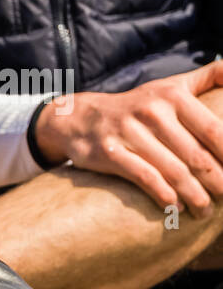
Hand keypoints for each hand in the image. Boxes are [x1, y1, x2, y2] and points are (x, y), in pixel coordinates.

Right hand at [34, 61, 222, 216]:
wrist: (78, 117)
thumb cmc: (136, 107)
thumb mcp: (169, 86)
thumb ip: (208, 77)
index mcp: (173, 97)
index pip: (214, 131)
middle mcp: (152, 113)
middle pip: (196, 156)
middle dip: (217, 182)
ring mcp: (129, 133)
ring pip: (173, 170)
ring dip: (194, 196)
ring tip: (205, 210)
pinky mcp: (109, 152)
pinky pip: (143, 177)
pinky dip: (162, 194)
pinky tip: (175, 206)